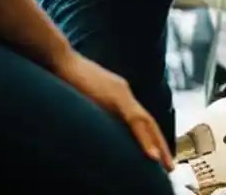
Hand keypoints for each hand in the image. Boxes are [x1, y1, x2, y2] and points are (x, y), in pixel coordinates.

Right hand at [49, 50, 173, 170]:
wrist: (57, 59)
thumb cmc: (62, 77)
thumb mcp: (80, 95)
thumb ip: (91, 106)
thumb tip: (92, 124)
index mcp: (117, 93)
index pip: (139, 118)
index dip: (149, 136)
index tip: (157, 155)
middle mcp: (123, 92)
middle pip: (148, 122)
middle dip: (159, 144)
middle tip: (169, 166)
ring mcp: (121, 93)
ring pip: (146, 123)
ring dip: (156, 145)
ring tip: (164, 164)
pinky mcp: (116, 96)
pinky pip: (135, 121)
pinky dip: (144, 138)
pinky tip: (152, 155)